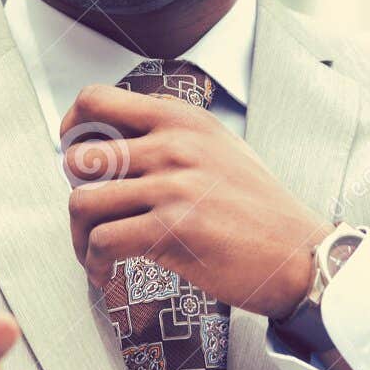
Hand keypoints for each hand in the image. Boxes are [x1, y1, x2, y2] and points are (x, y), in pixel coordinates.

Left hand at [61, 83, 332, 317]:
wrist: (298, 253)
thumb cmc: (258, 207)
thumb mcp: (218, 147)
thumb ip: (169, 136)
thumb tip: (113, 141)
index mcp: (180, 118)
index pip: (95, 99)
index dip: (71, 127)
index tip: (74, 153)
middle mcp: (173, 144)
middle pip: (78, 157)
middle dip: (76, 191)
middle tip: (94, 214)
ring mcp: (173, 185)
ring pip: (83, 202)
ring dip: (79, 235)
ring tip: (94, 250)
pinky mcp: (172, 229)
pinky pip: (102, 242)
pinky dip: (93, 261)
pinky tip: (106, 270)